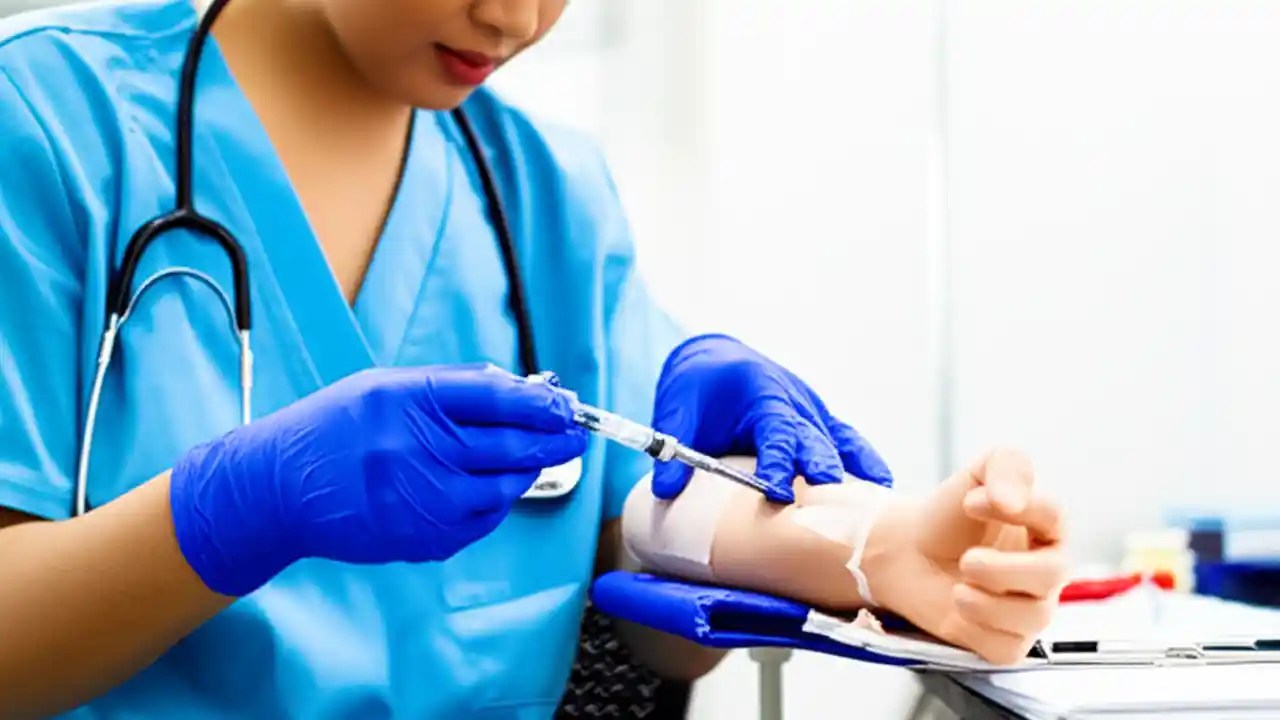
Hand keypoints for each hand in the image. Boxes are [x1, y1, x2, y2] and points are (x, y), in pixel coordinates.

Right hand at [169, 364, 587, 595]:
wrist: (281, 489)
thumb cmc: (336, 429)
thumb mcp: (387, 386)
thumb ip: (452, 388)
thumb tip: (517, 390)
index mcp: (411, 400)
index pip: (496, 397)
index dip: (540, 402)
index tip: (564, 404)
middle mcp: (419, 449)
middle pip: (510, 445)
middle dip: (552, 439)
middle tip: (574, 433)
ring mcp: (423, 498)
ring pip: (505, 487)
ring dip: (527, 471)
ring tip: (536, 457)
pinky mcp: (424, 537)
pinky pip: (483, 520)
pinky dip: (497, 503)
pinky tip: (493, 487)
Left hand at [651, 334, 891, 502]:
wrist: (715, 361)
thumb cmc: (698, 387)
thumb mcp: (677, 412)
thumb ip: (674, 448)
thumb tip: (667, 491)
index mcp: (762, 393)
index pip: (775, 430)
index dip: (779, 461)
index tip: (779, 492)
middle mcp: (795, 402)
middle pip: (815, 439)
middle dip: (822, 471)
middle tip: (828, 507)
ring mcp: (813, 412)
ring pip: (839, 444)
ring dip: (849, 475)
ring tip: (865, 512)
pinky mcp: (821, 423)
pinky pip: (849, 442)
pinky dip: (865, 464)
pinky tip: (880, 490)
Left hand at [865, 449, 1067, 664]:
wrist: (908, 553)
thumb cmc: (950, 516)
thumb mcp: (977, 474)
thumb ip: (1005, 466)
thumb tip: (1012, 499)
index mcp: (1045, 527)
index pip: (1053, 516)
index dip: (1017, 507)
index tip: (970, 502)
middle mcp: (1045, 569)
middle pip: (1050, 575)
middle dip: (1003, 569)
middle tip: (967, 560)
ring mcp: (1029, 607)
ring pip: (1032, 617)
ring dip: (988, 603)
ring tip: (958, 588)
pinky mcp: (1006, 640)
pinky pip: (1007, 647)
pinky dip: (978, 631)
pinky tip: (960, 610)